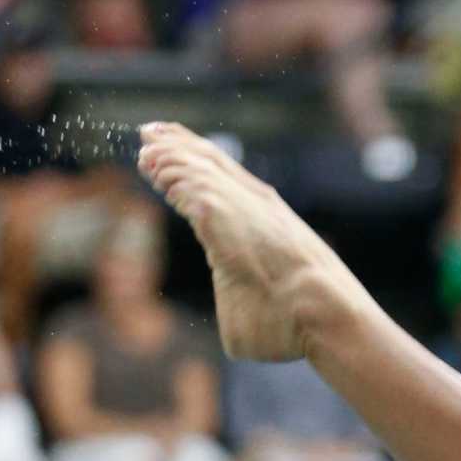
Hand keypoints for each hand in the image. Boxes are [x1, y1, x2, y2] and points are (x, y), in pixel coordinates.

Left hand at [139, 122, 331, 359]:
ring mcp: (238, 202)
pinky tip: (151, 167)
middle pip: (210, 162)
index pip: (222, 184)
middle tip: (151, 134)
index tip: (169, 161)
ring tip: (145, 148)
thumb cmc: (288, 323)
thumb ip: (238, 307)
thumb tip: (235, 326)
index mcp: (260, 222)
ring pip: (197, 164)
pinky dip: (167, 170)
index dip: (194, 167)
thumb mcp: (251, 313)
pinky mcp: (217, 207)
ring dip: (167, 155)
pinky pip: (185, 178)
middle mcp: (252, 204)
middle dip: (179, 146)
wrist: (315, 311)